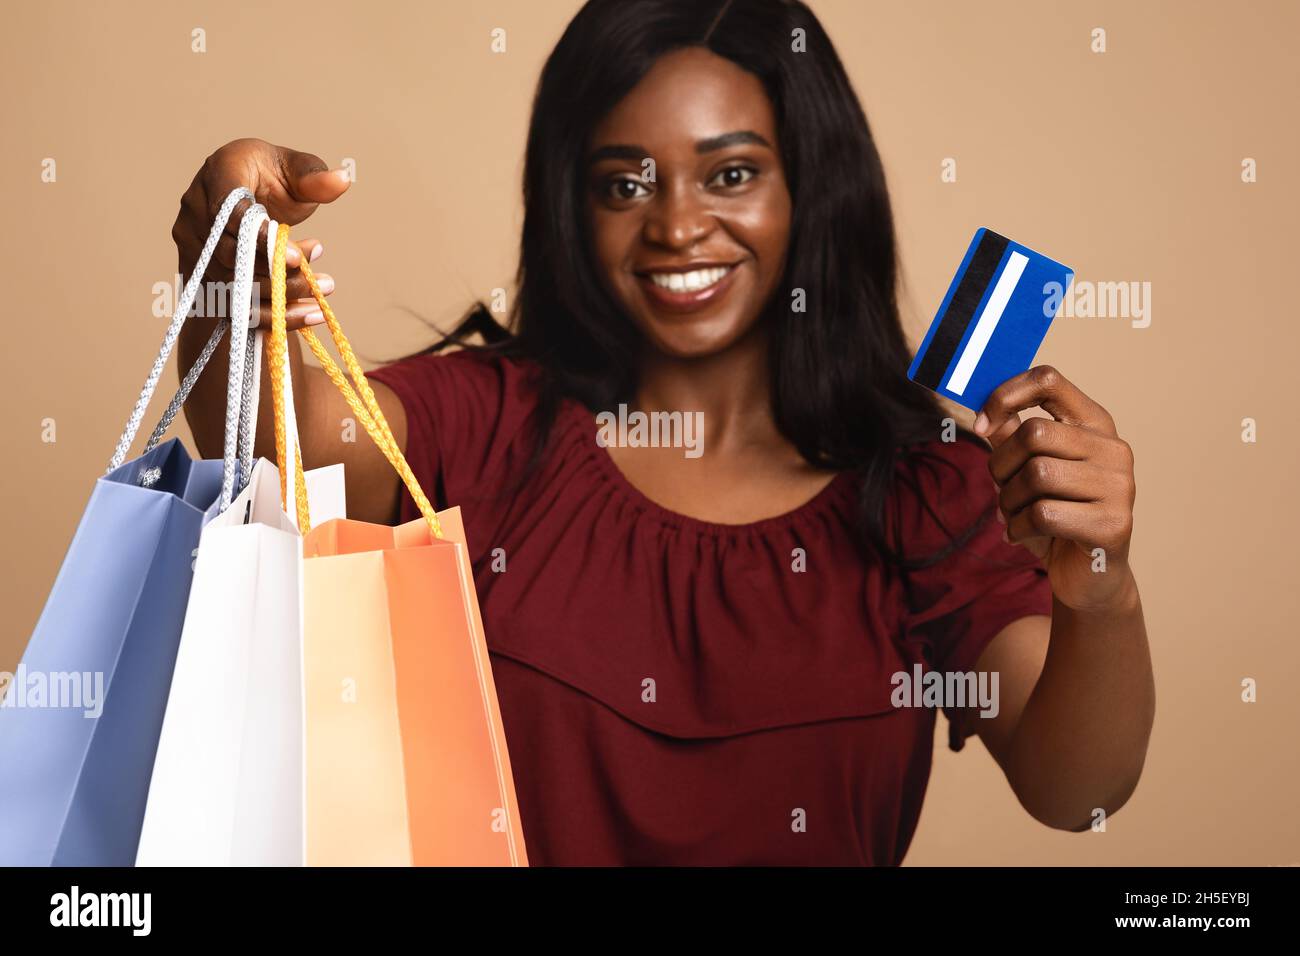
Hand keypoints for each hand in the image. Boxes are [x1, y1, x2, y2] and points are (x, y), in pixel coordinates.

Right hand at [173, 138, 351, 328]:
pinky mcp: (203, 274)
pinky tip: (309, 315)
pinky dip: (273, 315)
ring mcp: (196, 245)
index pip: (229, 212)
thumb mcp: (295, 169)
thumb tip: (343, 179)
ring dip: (280, 297)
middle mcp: (197, 210)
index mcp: (219, 173)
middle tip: (320, 281)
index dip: (260, 239)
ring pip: (232, 285)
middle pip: (231, 255)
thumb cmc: (271, 178)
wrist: (248, 198)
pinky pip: (235, 305)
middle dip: (278, 273)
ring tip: (321, 292)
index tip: (297, 258)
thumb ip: (314, 176)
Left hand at [974, 365, 1136, 611]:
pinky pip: (1042, 515)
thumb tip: (985, 411)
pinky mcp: (1114, 526)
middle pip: (1033, 432)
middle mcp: (1114, 448)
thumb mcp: (1027, 470)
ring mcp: (1120, 487)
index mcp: (1094, 424)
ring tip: (1015, 516)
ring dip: (1009, 501)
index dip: (1005, 396)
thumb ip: (1010, 436)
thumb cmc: (1054, 516)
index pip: (1049, 380)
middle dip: (1000, 465)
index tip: (981, 425)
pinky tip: (1022, 536)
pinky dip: (1017, 528)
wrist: (1088, 577)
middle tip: (1001, 490)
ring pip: (1036, 475)